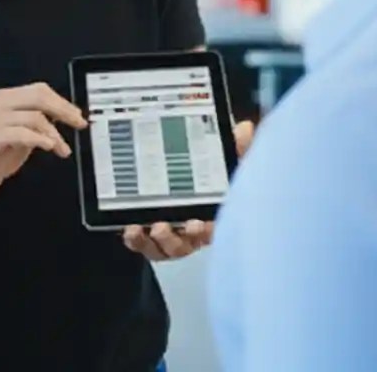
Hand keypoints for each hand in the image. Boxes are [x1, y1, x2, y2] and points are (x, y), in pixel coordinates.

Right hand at [0, 83, 85, 202]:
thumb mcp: (22, 134)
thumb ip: (37, 122)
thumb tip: (64, 115)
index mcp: (4, 99)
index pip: (39, 90)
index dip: (62, 101)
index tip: (77, 114)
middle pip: (39, 97)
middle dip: (64, 111)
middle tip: (79, 124)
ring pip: (34, 117)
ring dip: (54, 134)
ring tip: (62, 148)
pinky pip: (22, 133)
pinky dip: (39, 139)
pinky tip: (49, 147)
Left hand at [123, 120, 257, 261]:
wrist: (182, 172)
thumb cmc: (210, 174)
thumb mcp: (225, 159)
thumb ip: (238, 146)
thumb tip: (245, 129)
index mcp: (212, 216)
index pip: (213, 229)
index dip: (207, 230)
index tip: (199, 223)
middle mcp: (191, 232)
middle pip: (186, 243)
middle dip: (176, 238)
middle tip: (167, 226)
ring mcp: (169, 235)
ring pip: (163, 247)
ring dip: (155, 240)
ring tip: (151, 226)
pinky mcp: (148, 235)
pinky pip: (142, 243)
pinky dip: (136, 240)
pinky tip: (131, 229)